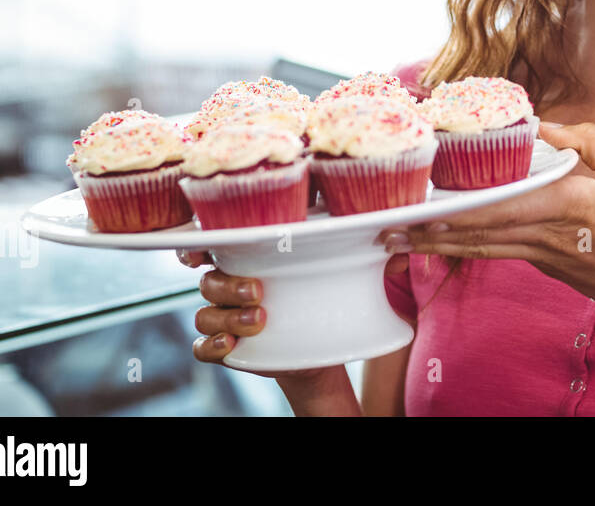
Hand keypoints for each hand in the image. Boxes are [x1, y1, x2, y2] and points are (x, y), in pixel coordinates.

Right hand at [176, 248, 354, 380]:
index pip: (212, 244)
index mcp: (250, 259)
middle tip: (258, 291)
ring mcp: (224, 316)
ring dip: (228, 316)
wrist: (317, 349)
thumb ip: (364, 260)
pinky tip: (231, 344)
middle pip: (209, 280)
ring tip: (259, 319)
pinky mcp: (226, 347)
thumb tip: (396, 250)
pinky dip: (212, 345)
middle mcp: (229, 284)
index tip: (204, 251)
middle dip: (229, 284)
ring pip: (205, 313)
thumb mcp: (341, 276)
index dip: (198, 245)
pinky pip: (202, 347)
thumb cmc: (323, 299)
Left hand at [384, 123, 594, 327]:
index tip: (427, 203)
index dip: (464, 207)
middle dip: (432, 229)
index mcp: (576, 206)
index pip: (509, 205)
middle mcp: (552, 235)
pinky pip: (497, 251)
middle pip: (482, 231)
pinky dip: (463, 247)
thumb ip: (587, 141)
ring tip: (396, 240)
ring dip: (437, 244)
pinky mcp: (544, 265)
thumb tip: (543, 123)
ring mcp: (545, 255)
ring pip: (482, 247)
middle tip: (387, 226)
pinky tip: (437, 242)